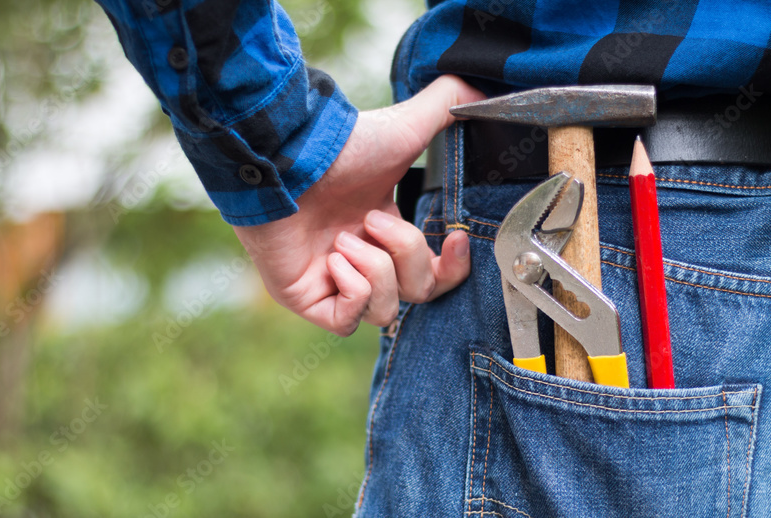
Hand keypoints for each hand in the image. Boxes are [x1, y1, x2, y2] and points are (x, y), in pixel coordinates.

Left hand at [233, 75, 485, 335]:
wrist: (287, 159)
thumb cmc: (341, 145)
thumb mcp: (406, 128)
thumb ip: (445, 107)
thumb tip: (482, 93)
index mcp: (387, 232)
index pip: (435, 276)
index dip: (453, 268)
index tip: (456, 240)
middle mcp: (363, 260)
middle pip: (416, 293)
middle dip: (405, 255)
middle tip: (371, 220)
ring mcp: (334, 283)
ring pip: (385, 312)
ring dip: (373, 270)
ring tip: (343, 238)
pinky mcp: (307, 300)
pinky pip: (347, 322)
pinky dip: (350, 291)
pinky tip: (331, 259)